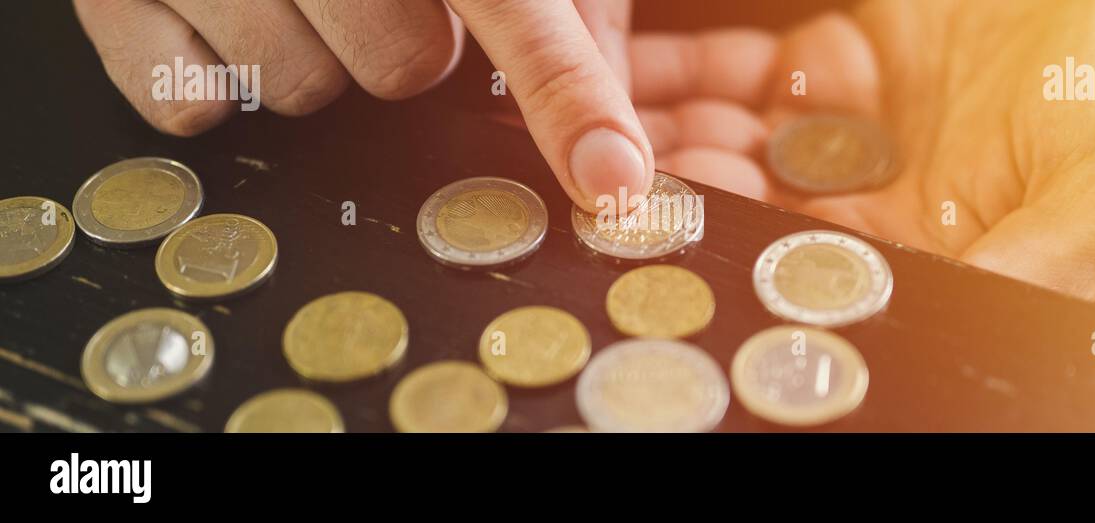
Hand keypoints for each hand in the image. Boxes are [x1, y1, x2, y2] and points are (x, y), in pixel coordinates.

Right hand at [74, 0, 652, 211]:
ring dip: (311, 61)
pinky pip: (194, 109)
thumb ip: (557, 7)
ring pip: (299, 90)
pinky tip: (222, 12)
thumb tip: (608, 127)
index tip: (607, 180)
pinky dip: (217, 80)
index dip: (569, 100)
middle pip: (398, 68)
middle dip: (402, 51)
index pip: (517, 11)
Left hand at [631, 0, 1094, 299]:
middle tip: (652, 178)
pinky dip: (723, 73)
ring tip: (648, 125)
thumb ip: (1035, 267)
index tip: (706, 234)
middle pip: (776, 215)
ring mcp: (873, 125)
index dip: (765, 260)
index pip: (834, 276)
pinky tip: (681, 74)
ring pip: (758, 145)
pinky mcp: (859, 53)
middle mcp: (899, 199)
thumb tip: (959, 326)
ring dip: (702, 136)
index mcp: (948, 250)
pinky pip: (768, 72)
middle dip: (713, 197)